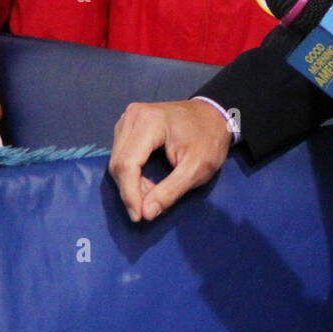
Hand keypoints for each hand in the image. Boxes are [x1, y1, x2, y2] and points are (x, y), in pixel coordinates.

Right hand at [109, 98, 231, 221]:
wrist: (214, 114)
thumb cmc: (209, 139)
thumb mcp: (197, 169)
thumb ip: (171, 191)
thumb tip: (146, 213)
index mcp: (148, 122)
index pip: (127, 164)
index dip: (130, 194)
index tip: (139, 217)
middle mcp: (132, 116)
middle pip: (119, 163)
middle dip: (132, 190)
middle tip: (152, 205)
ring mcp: (128, 118)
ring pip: (118, 160)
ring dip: (131, 183)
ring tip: (154, 192)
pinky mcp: (128, 124)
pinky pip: (121, 154)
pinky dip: (131, 173)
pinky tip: (147, 181)